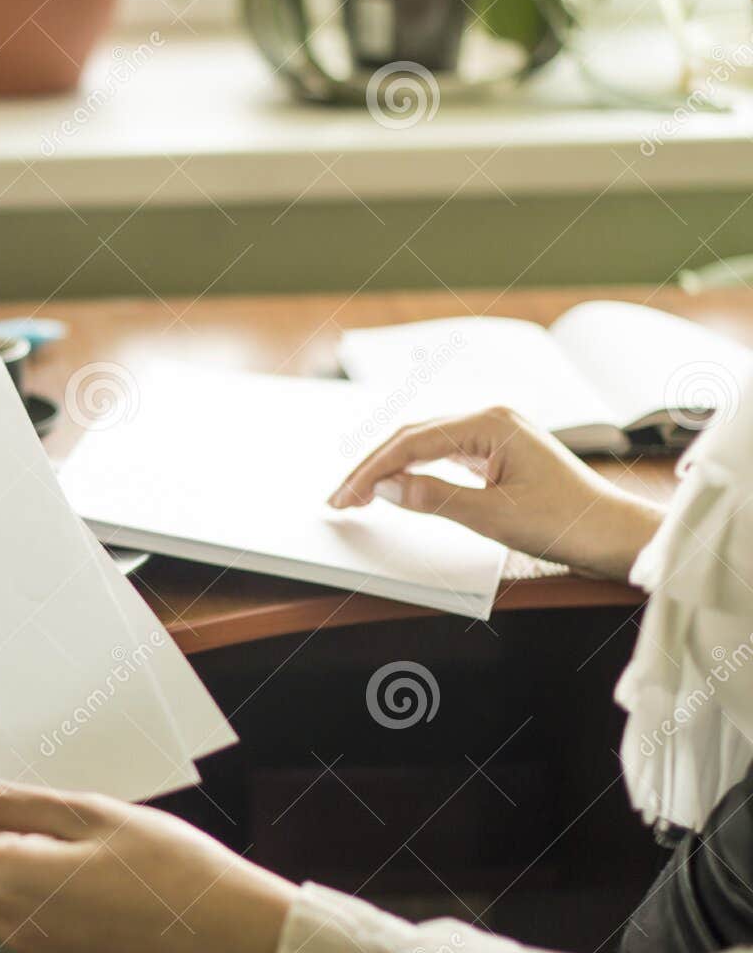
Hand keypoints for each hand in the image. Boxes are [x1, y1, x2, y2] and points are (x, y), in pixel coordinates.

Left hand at [0, 771, 296, 952]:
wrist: (229, 932)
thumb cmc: (170, 870)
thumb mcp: (87, 813)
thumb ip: (8, 802)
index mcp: (10, 882)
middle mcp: (12, 924)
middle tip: (61, 807)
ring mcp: (34, 947)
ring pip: (6, 884)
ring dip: (32, 856)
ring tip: (94, 842)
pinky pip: (33, 909)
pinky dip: (52, 883)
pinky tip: (100, 872)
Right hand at [327, 406, 662, 579]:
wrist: (612, 533)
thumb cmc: (566, 522)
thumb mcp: (492, 515)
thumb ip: (434, 498)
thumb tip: (385, 488)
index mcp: (490, 423)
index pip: (412, 443)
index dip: (371, 471)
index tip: (343, 498)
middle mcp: (491, 419)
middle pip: (412, 437)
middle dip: (372, 468)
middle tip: (339, 499)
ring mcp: (495, 433)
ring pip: (424, 444)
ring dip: (389, 468)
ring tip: (358, 494)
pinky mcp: (497, 452)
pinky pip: (442, 455)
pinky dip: (413, 471)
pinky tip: (396, 486)